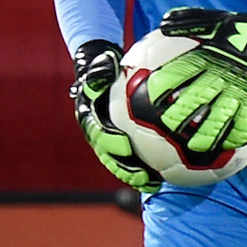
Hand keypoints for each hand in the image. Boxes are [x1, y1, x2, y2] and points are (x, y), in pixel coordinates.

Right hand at [71, 39, 160, 192]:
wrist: (100, 72)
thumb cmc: (103, 67)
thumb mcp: (100, 64)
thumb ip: (101, 69)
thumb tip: (107, 64)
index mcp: (88, 116)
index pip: (97, 132)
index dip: (109, 141)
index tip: (125, 146)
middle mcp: (95, 132)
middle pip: (107, 154)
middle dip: (123, 166)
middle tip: (141, 174)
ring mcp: (106, 141)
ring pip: (117, 162)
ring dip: (132, 175)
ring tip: (151, 182)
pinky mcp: (119, 145)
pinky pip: (129, 162)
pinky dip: (141, 172)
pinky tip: (158, 180)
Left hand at [147, 0, 246, 152]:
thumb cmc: (240, 27)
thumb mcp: (214, 19)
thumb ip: (189, 21)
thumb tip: (163, 22)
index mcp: (210, 54)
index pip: (183, 70)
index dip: (166, 82)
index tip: (151, 95)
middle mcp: (222, 73)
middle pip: (198, 96)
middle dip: (181, 112)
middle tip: (166, 126)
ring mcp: (240, 87)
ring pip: (220, 113)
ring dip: (206, 131)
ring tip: (194, 146)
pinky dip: (238, 133)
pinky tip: (228, 146)